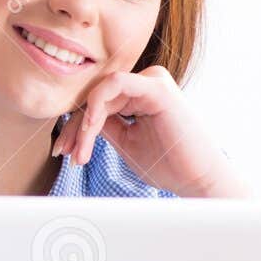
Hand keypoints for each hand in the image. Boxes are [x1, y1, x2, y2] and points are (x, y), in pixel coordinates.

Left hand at [51, 66, 244, 197]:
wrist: (199, 180)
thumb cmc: (168, 163)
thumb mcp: (124, 142)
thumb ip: (103, 125)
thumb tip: (75, 118)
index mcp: (139, 95)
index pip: (96, 103)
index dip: (75, 126)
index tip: (62, 150)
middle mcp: (146, 83)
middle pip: (95, 97)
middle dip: (75, 126)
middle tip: (63, 152)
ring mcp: (153, 81)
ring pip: (100, 92)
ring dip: (84, 123)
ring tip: (79, 152)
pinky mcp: (157, 87)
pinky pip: (115, 84)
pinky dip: (97, 105)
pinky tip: (91, 128)